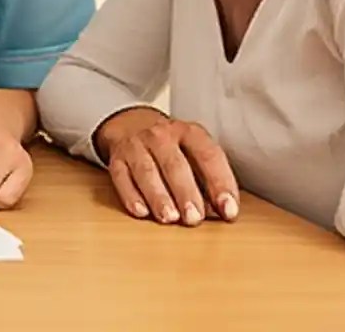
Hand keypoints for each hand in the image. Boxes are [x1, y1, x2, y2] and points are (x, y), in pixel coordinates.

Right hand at [96, 108, 239, 225]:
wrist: (132, 126)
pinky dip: (130, 195)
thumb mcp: (195, 153)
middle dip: (185, 192)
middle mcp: (161, 136)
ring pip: (146, 171)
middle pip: (174, 164)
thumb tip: (222, 212)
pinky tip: (141, 211)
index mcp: (189, 133)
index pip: (208, 156)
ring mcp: (136, 146)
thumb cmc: (173, 149)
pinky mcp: (116, 159)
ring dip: (158, 196)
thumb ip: (209, 180)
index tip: (228, 209)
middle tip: (194, 218)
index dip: (220, 183)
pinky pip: (121, 177)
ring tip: (169, 218)